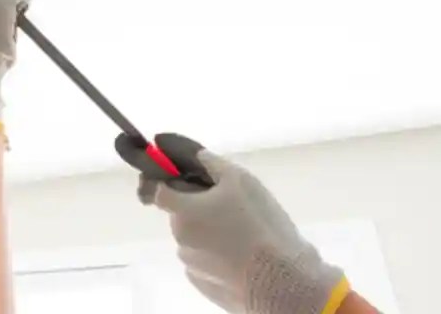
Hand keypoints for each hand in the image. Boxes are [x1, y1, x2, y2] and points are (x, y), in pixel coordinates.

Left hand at [120, 134, 348, 313]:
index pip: (158, 192)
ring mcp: (191, 265)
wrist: (282, 279)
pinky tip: (242, 258)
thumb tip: (195, 155)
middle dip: (199, 210)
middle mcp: (180, 239)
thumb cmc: (259, 223)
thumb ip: (212, 163)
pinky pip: (204, 265)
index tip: (190, 183)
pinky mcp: (203, 286)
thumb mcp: (241, 180)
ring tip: (242, 238)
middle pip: (181, 216)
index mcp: (183, 211)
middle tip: (231, 210)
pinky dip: (217, 260)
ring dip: (209, 236)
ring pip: (194, 242)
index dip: (171, 184)